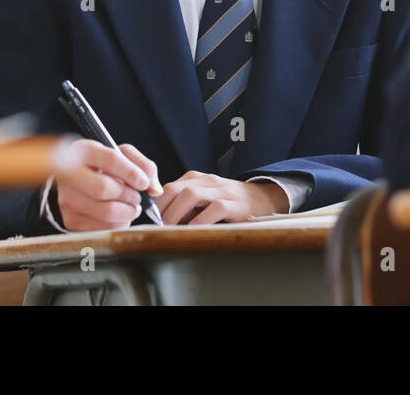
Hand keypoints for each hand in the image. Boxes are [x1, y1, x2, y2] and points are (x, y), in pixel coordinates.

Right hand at [52, 140, 162, 231]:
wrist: (80, 182)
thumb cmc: (107, 167)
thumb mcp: (125, 157)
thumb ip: (145, 167)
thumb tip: (155, 190)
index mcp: (84, 150)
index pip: (110, 159)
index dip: (132, 173)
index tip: (143, 183)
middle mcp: (69, 174)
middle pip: (103, 188)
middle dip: (128, 195)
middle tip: (137, 198)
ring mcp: (67, 199)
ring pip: (105, 211)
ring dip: (127, 212)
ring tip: (131, 208)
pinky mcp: (70, 220)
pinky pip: (101, 228)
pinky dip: (118, 224)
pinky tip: (120, 217)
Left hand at [154, 171, 289, 224]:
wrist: (263, 199)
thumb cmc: (229, 203)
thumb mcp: (205, 199)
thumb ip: (185, 206)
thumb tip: (160, 222)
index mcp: (196, 179)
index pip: (168, 186)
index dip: (155, 202)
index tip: (146, 218)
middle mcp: (206, 181)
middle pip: (175, 188)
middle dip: (161, 207)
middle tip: (155, 226)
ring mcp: (220, 190)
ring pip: (191, 194)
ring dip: (176, 212)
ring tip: (168, 228)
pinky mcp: (234, 203)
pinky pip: (214, 208)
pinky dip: (201, 220)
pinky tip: (194, 229)